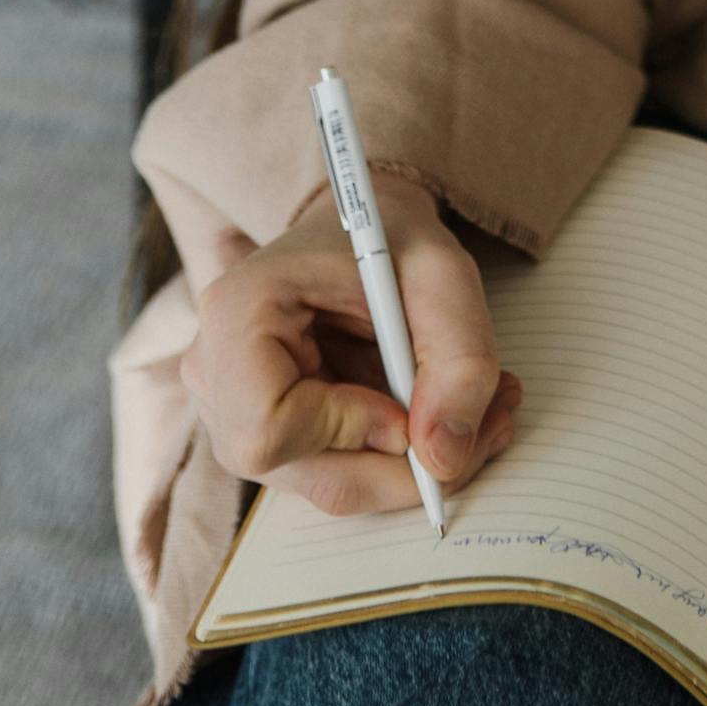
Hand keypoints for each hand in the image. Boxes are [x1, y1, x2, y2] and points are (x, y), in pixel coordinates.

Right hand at [181, 171, 520, 516]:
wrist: (364, 224)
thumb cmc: (391, 234)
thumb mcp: (444, 274)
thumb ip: (459, 361)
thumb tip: (444, 459)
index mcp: (237, 313)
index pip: (268, 427)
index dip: (349, 430)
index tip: (412, 407)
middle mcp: (213, 370)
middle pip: (302, 469)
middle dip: (405, 465)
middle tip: (493, 426)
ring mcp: (228, 407)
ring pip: (324, 481)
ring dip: (410, 464)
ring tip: (485, 414)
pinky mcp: (260, 427)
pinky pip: (331, 470)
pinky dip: (394, 456)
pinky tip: (440, 416)